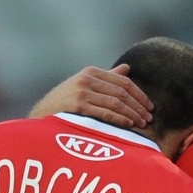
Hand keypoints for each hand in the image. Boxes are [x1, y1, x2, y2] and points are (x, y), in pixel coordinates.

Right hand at [29, 64, 152, 127]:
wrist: (42, 115)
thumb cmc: (67, 101)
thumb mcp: (86, 84)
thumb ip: (107, 77)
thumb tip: (127, 67)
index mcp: (91, 72)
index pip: (123, 82)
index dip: (139, 94)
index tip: (150, 106)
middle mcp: (87, 79)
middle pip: (122, 93)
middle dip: (139, 106)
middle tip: (149, 118)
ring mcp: (81, 92)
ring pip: (116, 103)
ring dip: (132, 114)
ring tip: (142, 124)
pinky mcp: (78, 106)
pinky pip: (106, 113)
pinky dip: (120, 119)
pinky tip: (129, 125)